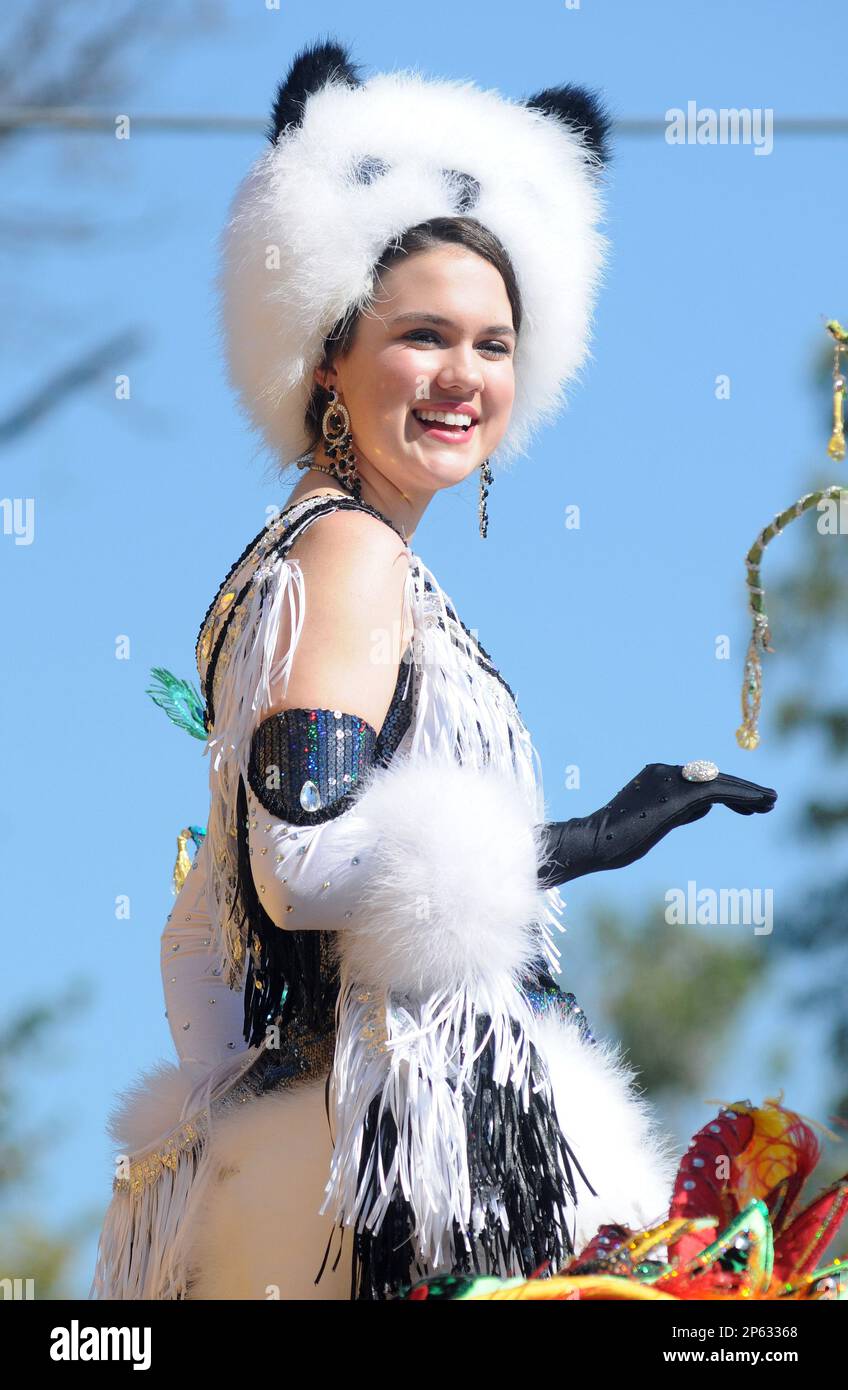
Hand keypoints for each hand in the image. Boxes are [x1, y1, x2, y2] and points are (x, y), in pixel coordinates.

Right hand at [537, 762, 776, 888]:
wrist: (592, 842)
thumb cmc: (615, 841)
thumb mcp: (654, 825)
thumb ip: (680, 812)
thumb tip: (707, 807)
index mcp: (656, 777)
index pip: (700, 781)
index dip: (729, 791)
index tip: (749, 806)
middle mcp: (665, 772)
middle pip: (713, 778)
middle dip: (743, 790)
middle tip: (769, 801)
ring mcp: (670, 780)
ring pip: (719, 782)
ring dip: (748, 793)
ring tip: (771, 802)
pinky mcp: (677, 794)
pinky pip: (718, 791)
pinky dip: (741, 797)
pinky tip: (759, 805)